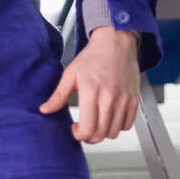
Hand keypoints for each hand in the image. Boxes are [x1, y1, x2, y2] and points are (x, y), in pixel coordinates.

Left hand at [39, 27, 139, 141]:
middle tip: (83, 129)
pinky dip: (117, 126)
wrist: (116, 42)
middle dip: (89, 136)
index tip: (75, 129)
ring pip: (114, 132)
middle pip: (100, 134)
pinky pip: (127, 125)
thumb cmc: (93, 56)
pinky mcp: (134, 100)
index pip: (87, 129)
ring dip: (103, 132)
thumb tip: (45, 110)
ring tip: (96, 122)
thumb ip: (58, 95)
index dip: (79, 135)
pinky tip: (109, 117)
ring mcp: (123, 99)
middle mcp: (109, 97)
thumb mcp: (71, 73)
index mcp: (91, 91)